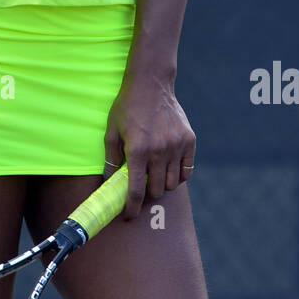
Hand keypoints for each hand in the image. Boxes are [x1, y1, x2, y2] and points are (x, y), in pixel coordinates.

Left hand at [104, 71, 195, 219]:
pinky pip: (187, 170)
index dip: (132, 208)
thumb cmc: (127, 106)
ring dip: (162, 184)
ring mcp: (176, 146)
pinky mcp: (189, 140)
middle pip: (156, 190)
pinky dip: (179, 175)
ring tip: (154, 175)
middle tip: (141, 187)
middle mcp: (159, 151)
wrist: (151, 84)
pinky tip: (169, 169)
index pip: (136, 191)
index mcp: (137, 151)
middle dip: (147, 194)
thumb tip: (109, 180)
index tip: (129, 215)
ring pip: (172, 183)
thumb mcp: (111, 130)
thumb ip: (111, 157)